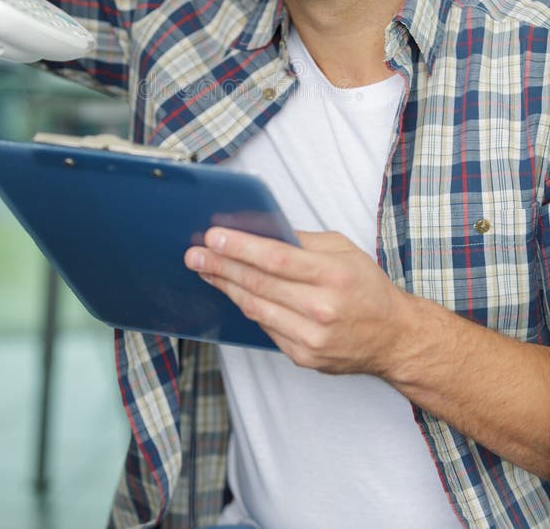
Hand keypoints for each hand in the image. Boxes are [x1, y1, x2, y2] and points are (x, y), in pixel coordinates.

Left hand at [184, 227, 408, 375]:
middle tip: (194, 254)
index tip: (214, 236)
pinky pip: (266, 327)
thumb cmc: (368, 288)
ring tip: (205, 270)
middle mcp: (322, 309)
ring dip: (225, 287)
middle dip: (221, 266)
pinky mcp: (304, 357)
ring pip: (256, 308)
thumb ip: (304, 241)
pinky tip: (233, 292)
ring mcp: (311, 338)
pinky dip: (247, 307)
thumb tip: (261, 231)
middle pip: (259, 284)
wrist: (394, 338)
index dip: (240, 247)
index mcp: (333, 275)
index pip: (276, 258)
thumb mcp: (344, 250)